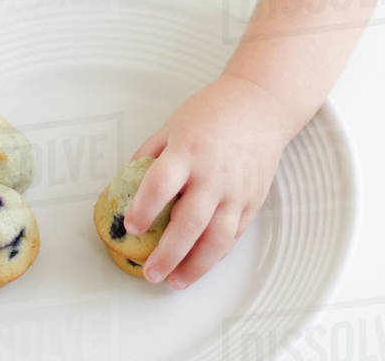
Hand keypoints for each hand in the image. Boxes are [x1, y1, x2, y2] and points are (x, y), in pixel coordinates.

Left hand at [123, 74, 295, 288]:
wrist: (260, 104)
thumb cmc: (213, 112)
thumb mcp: (172, 124)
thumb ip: (149, 153)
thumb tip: (124, 182)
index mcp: (187, 151)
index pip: (160, 185)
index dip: (143, 209)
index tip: (130, 226)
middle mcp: (212, 174)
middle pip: (188, 223)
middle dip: (167, 254)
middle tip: (150, 272)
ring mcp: (235, 190)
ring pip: (216, 240)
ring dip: (194, 266)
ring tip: (174, 281)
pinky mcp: (252, 201)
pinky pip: (233, 236)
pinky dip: (215, 255)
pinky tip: (200, 264)